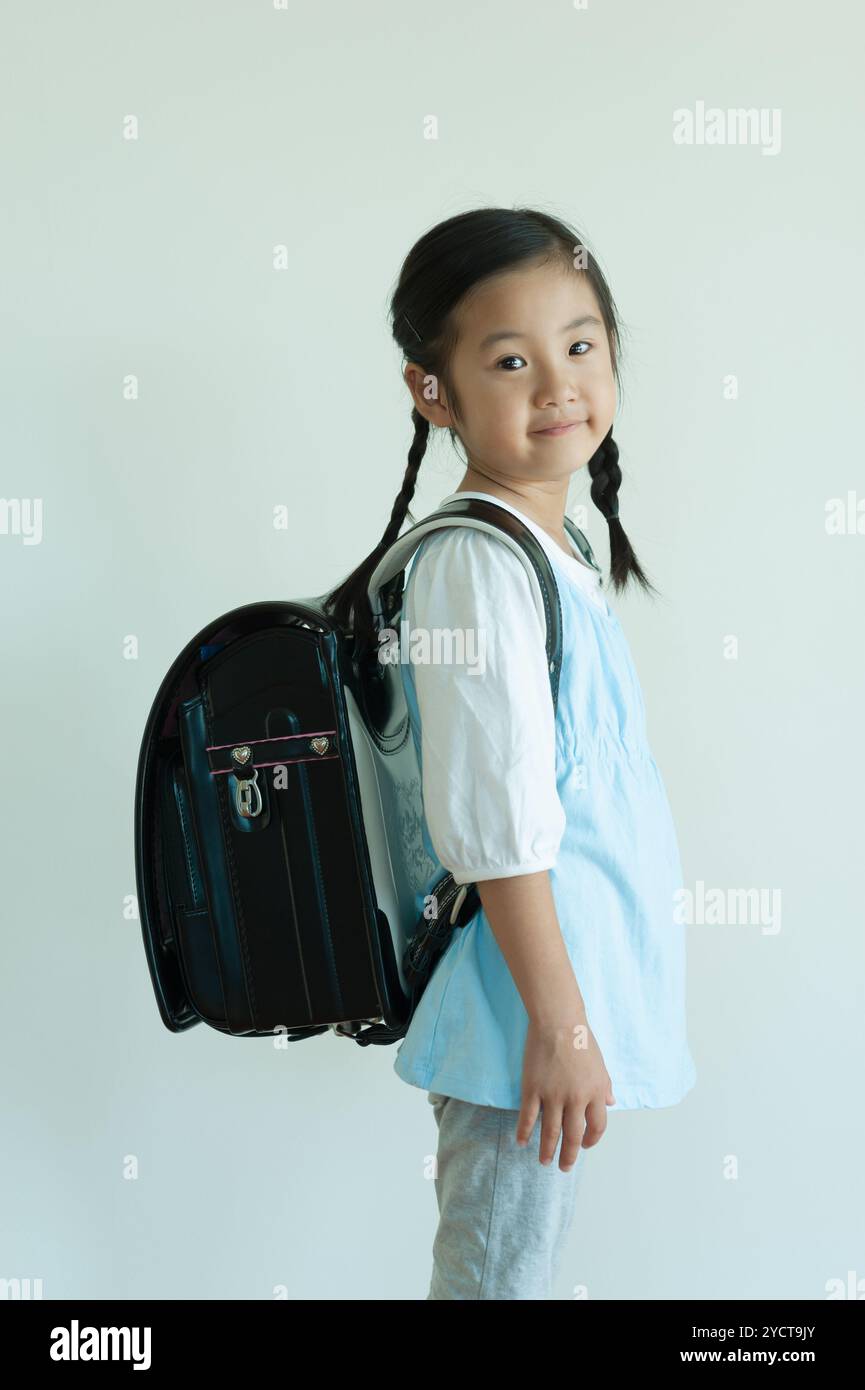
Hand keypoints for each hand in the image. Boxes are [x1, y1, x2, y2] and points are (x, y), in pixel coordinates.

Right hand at [517, 1015, 615, 1170]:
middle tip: (564, 1167)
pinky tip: (521, 1142)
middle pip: (573, 1136)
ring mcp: (553, 1095)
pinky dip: (525, 1132)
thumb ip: (605, 1087)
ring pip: (550, 1131)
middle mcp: (576, 1099)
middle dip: (569, 1155)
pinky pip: (528, 1116)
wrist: (559, 1022)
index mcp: (596, 1093)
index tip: (585, 1146)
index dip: (592, 1140)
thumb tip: (611, 1103)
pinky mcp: (533, 1089)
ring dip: (547, 1150)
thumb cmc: (582, 1040)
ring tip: (544, 1161)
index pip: (597, 1126)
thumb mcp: (601, 1065)